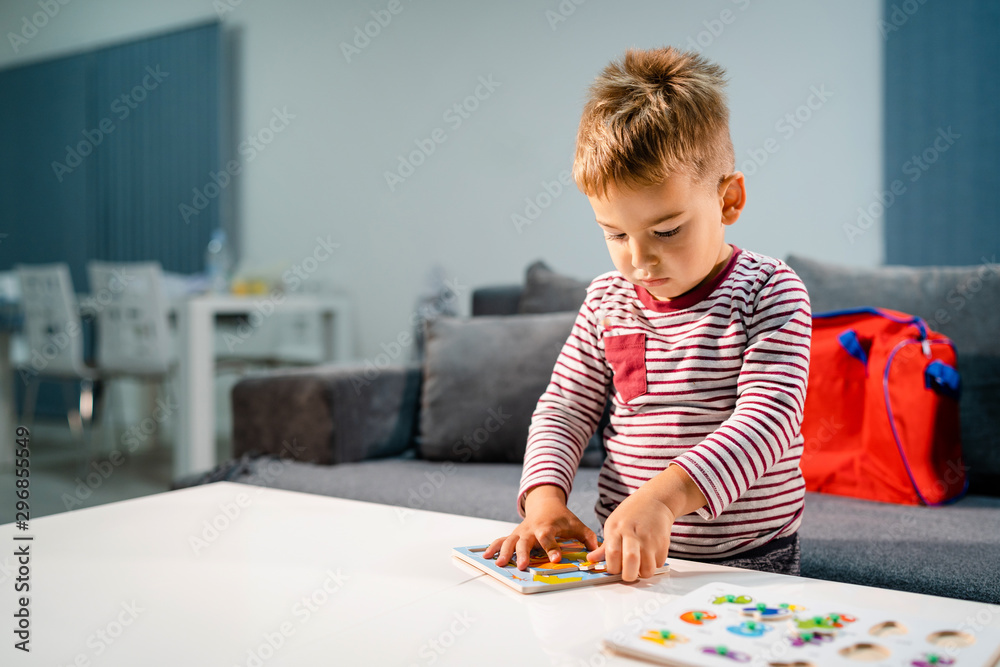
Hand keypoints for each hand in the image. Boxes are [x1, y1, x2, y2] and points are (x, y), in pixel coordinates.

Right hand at [482, 486, 598, 570]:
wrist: (544, 503)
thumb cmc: (562, 518)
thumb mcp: (577, 524)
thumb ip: (588, 538)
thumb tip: (599, 551)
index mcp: (548, 527)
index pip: (550, 538)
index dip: (553, 548)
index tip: (556, 558)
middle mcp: (532, 529)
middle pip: (526, 541)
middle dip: (525, 553)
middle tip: (524, 566)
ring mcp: (520, 532)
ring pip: (510, 541)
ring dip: (505, 552)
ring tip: (501, 564)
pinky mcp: (514, 535)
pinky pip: (501, 540)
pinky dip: (493, 547)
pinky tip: (486, 556)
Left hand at [586, 488, 675, 581]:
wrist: (655, 501)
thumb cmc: (631, 514)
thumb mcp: (613, 524)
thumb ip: (604, 546)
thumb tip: (590, 559)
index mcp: (616, 529)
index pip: (612, 554)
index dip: (612, 568)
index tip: (614, 569)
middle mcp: (633, 533)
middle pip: (631, 561)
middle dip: (629, 576)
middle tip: (628, 574)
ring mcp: (649, 539)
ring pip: (647, 569)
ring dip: (643, 572)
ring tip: (640, 564)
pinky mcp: (663, 543)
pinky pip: (658, 564)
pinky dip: (654, 564)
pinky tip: (650, 554)